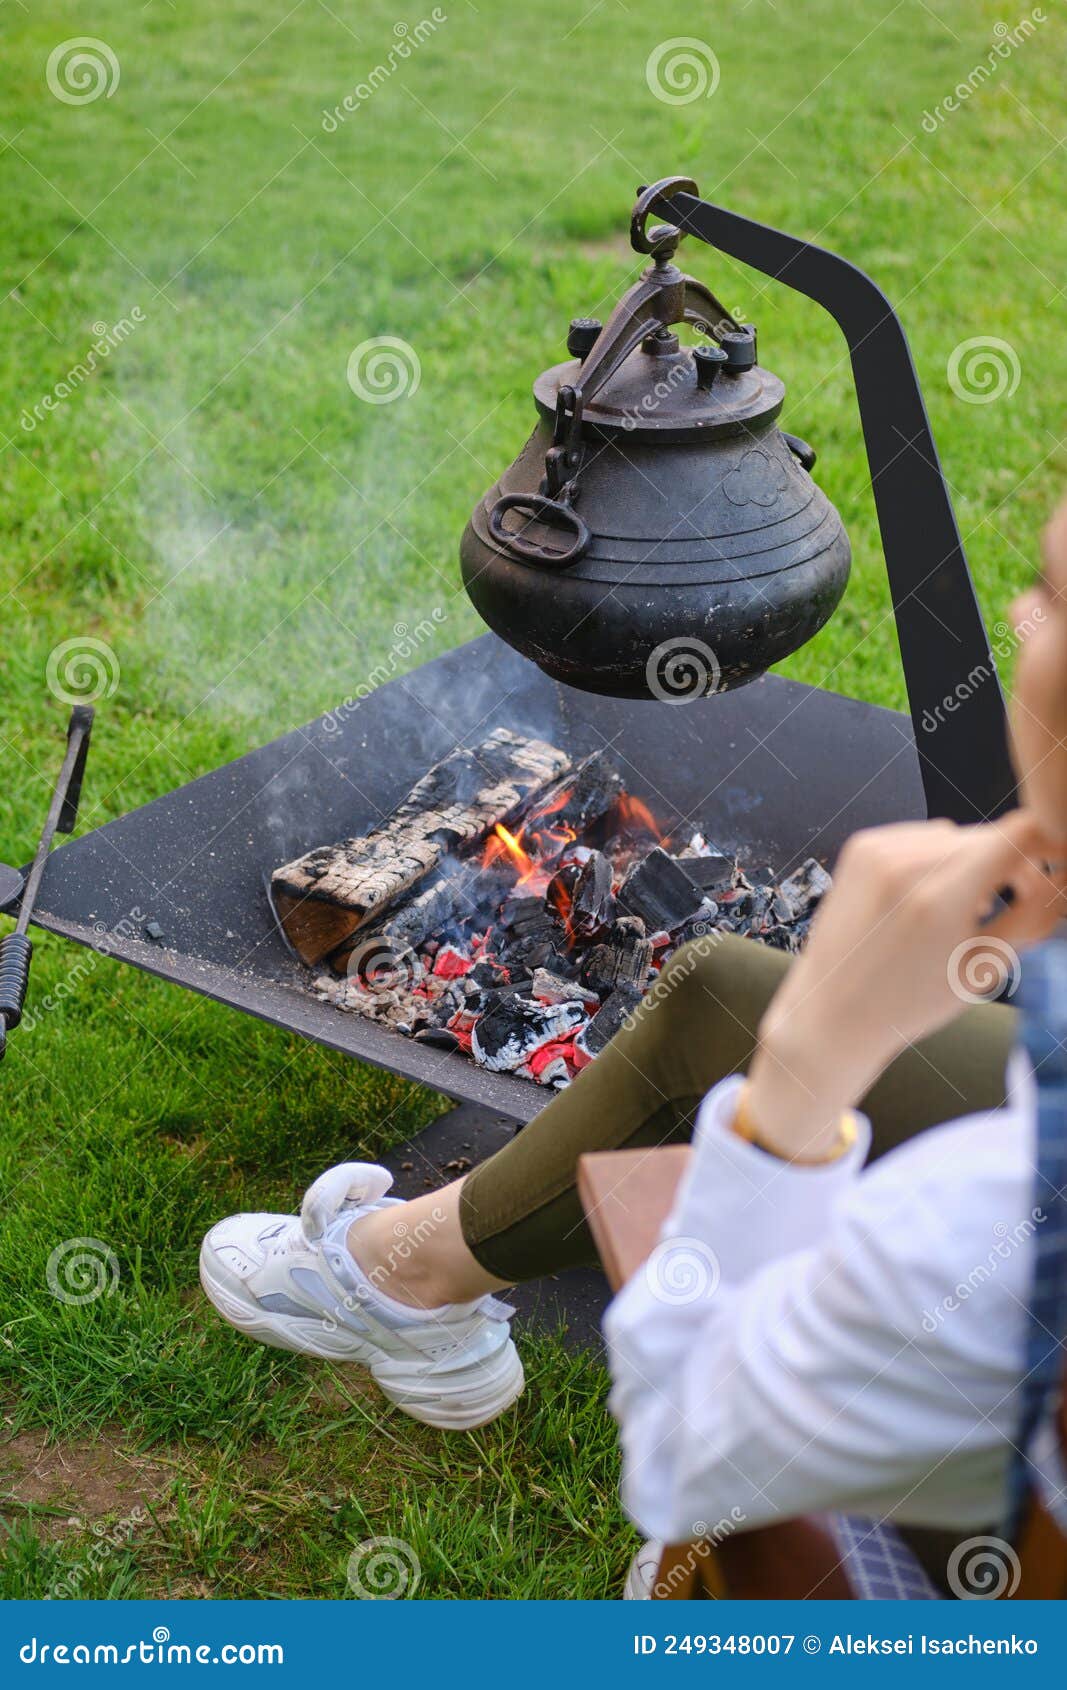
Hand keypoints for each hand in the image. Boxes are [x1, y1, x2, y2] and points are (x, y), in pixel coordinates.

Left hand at [746, 811, 1066, 1159]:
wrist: (832, 1011)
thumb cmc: (910, 1001)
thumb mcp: (983, 966)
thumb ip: (1034, 916)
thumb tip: (1066, 882)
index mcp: (941, 895)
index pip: (1019, 834)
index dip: (1051, 844)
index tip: (1060, 865)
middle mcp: (906, 863)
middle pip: (989, 836)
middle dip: (1016, 863)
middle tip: (1027, 899)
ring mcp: (878, 850)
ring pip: (957, 836)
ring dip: (974, 862)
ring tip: (969, 909)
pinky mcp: (860, 846)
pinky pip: (921, 837)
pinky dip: (936, 859)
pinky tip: (931, 898)